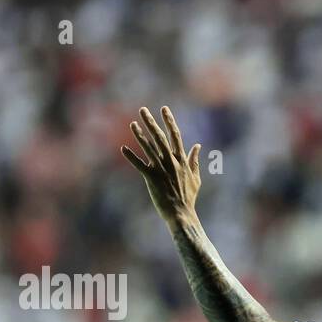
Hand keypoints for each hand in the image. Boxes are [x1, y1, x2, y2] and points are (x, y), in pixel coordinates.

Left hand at [121, 106, 201, 227]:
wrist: (181, 213)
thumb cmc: (188, 197)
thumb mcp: (196, 178)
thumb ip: (194, 161)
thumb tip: (197, 146)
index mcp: (181, 160)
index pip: (176, 135)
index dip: (169, 121)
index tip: (164, 108)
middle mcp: (171, 162)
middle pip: (160, 137)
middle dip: (151, 122)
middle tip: (143, 109)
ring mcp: (161, 169)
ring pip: (149, 148)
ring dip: (139, 135)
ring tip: (132, 123)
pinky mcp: (152, 178)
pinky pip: (140, 165)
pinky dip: (131, 157)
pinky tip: (123, 148)